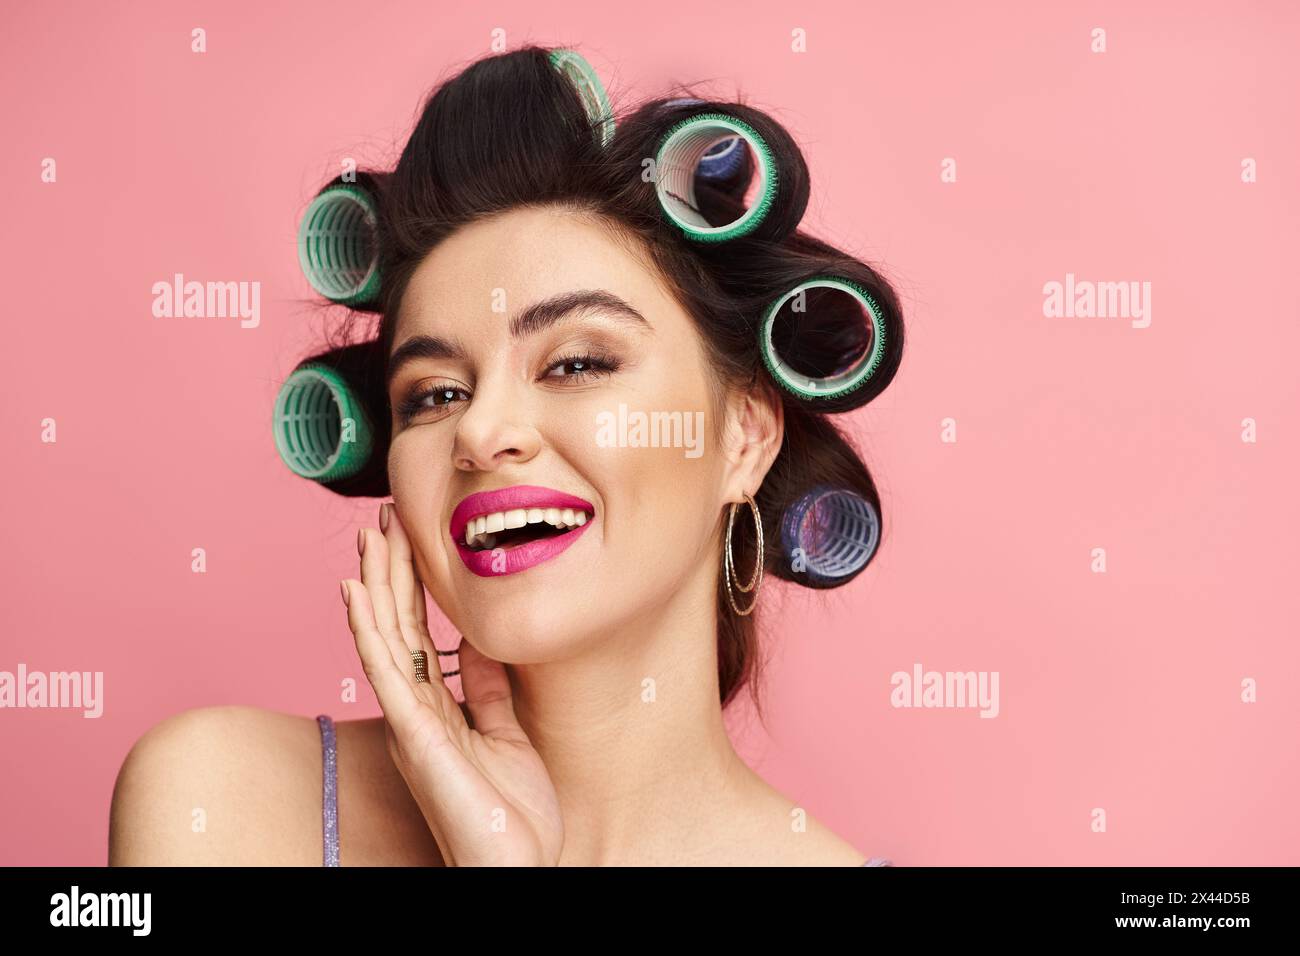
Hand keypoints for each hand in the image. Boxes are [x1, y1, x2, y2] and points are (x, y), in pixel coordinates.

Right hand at [340, 502, 563, 865]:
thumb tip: (480, 641)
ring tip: (367, 537)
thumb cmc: (510, 813)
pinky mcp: (414, 735)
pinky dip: (368, 630)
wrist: (514, 866)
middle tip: (380, 519)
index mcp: (437, 706)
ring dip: (374, 585)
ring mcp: (410, 720)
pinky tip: (355, 595)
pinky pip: (387, 673)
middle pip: (395, 625)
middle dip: (387, 571)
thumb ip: (488, 689)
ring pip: (384, 638)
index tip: (406, 537)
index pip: (418, 632)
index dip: (411, 584)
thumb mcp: (506, 733)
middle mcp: (415, 708)